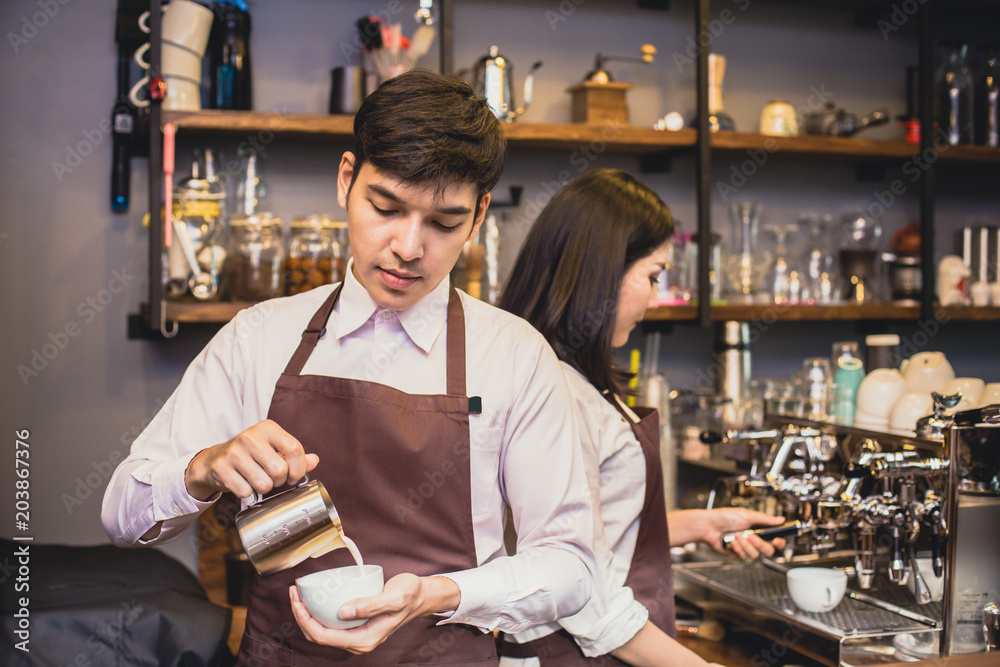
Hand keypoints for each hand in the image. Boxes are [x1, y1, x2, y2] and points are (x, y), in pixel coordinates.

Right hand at [184, 419, 318, 500]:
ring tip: (256, 480)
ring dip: (263, 488)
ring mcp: (234, 452)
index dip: (299, 469)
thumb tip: (315, 461)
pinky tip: (242, 483)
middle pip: (280, 470)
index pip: (295, 449)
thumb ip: (295, 455)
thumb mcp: (273, 449)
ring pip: (264, 484)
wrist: (214, 460)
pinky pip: (246, 492)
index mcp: (267, 428)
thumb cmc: (250, 455)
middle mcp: (250, 436)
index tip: (294, 477)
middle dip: (279, 481)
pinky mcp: (221, 468)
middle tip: (271, 478)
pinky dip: (247, 493)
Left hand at [288, 573, 460, 652]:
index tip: (297, 600)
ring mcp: (356, 635)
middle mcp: (358, 641)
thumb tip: (343, 612)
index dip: (305, 620)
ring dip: (307, 614)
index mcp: (365, 640)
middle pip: (318, 635)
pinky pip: (330, 624)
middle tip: (294, 592)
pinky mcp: (356, 626)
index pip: (324, 636)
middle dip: (301, 616)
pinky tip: (315, 598)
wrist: (421, 596)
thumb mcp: (394, 597)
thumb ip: (371, 605)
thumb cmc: (410, 594)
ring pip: (322, 631)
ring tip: (299, 593)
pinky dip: (318, 613)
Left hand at [702, 508, 786, 559]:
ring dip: (745, 544)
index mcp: (759, 529)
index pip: (775, 540)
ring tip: (736, 535)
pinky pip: (743, 556)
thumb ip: (765, 519)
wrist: (708, 525)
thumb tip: (781, 519)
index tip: (776, 540)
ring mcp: (746, 548)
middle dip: (760, 544)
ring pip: (755, 555)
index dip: (779, 542)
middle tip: (751, 535)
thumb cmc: (725, 517)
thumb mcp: (747, 515)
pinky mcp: (737, 554)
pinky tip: (730, 541)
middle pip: (768, 551)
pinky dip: (737, 548)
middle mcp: (754, 540)